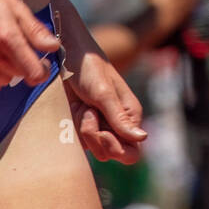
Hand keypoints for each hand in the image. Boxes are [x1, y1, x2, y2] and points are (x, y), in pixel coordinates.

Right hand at [0, 0, 60, 100]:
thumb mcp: (15, 6)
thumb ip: (35, 30)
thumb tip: (53, 47)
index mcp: (6, 36)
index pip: (33, 72)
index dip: (42, 70)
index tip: (41, 63)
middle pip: (18, 75)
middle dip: (23, 64)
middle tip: (16, 48)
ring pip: (2, 82)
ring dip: (5, 71)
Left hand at [60, 49, 147, 163]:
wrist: (65, 54)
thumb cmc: (89, 68)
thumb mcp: (104, 92)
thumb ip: (120, 118)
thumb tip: (143, 138)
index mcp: (130, 116)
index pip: (131, 153)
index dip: (117, 150)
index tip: (102, 133)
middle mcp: (116, 124)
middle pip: (108, 154)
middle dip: (95, 137)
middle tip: (88, 112)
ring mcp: (98, 125)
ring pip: (90, 148)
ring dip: (82, 128)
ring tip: (81, 105)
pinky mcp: (80, 124)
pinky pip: (76, 140)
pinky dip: (71, 126)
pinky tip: (73, 107)